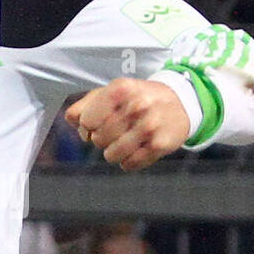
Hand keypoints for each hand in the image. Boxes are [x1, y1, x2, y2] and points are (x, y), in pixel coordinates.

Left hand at [65, 78, 190, 170]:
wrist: (181, 102)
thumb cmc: (137, 98)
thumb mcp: (111, 92)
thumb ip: (85, 105)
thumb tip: (72, 122)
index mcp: (120, 89)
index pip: (86, 120)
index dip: (88, 125)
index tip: (97, 122)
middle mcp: (136, 106)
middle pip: (97, 139)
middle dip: (101, 138)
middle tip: (115, 131)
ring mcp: (150, 126)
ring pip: (111, 155)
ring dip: (113, 152)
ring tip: (123, 141)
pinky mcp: (160, 145)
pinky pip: (130, 165)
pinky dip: (128, 161)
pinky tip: (136, 149)